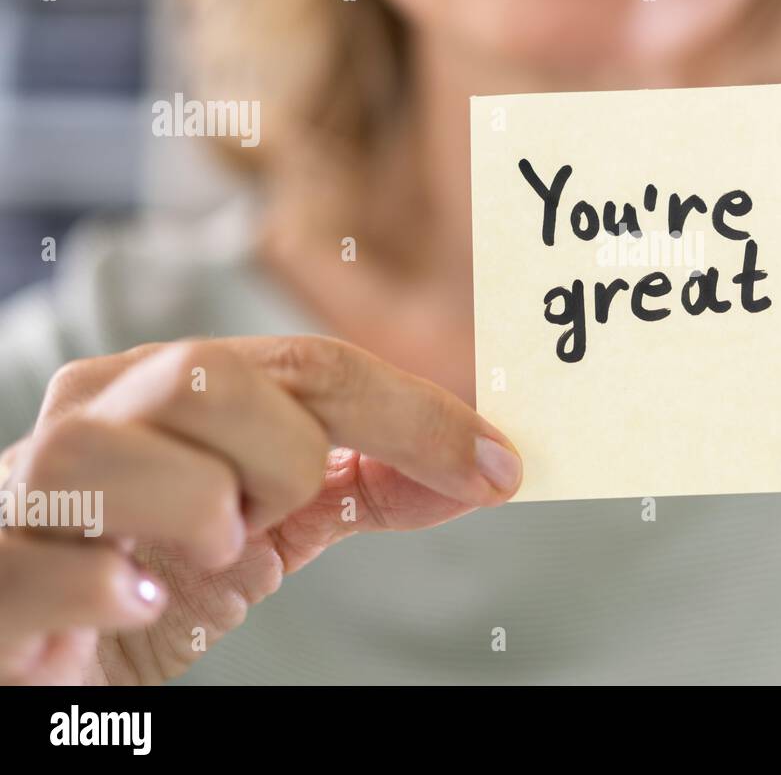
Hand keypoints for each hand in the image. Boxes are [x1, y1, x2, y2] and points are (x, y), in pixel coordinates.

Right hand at [0, 336, 520, 683]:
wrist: (47, 648)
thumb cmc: (161, 569)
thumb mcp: (275, 519)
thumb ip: (366, 483)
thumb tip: (488, 470)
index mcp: (171, 385)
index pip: (311, 364)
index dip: (417, 414)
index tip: (501, 467)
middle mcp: (95, 412)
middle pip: (218, 376)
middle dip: (280, 460)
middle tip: (264, 520)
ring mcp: (27, 489)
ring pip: (112, 446)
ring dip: (196, 512)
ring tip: (199, 557)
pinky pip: (45, 563)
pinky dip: (109, 585)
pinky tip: (137, 602)